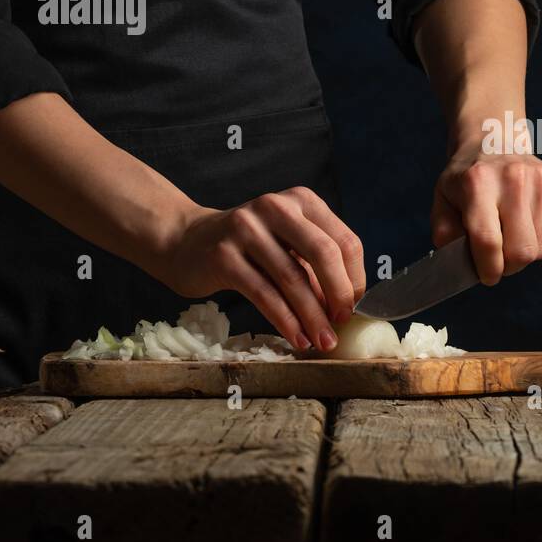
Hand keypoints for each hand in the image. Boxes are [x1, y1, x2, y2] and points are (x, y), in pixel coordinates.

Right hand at [150, 187, 364, 350]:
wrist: (185, 242)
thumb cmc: (248, 247)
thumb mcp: (287, 243)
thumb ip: (316, 265)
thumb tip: (348, 306)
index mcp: (302, 201)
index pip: (344, 240)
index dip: (356, 278)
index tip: (356, 306)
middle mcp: (276, 207)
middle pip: (323, 253)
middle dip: (339, 294)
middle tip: (343, 322)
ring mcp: (246, 228)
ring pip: (292, 278)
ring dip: (313, 316)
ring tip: (323, 340)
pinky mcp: (224, 255)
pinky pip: (264, 294)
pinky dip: (286, 321)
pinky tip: (297, 337)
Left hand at [430, 145, 541, 284]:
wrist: (495, 139)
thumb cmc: (467, 178)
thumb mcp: (442, 199)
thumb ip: (445, 232)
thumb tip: (460, 262)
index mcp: (478, 181)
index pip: (488, 240)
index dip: (488, 268)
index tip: (486, 275)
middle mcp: (514, 178)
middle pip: (521, 251)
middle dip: (508, 267)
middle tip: (496, 260)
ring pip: (541, 250)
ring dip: (523, 255)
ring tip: (509, 238)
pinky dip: (539, 243)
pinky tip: (524, 225)